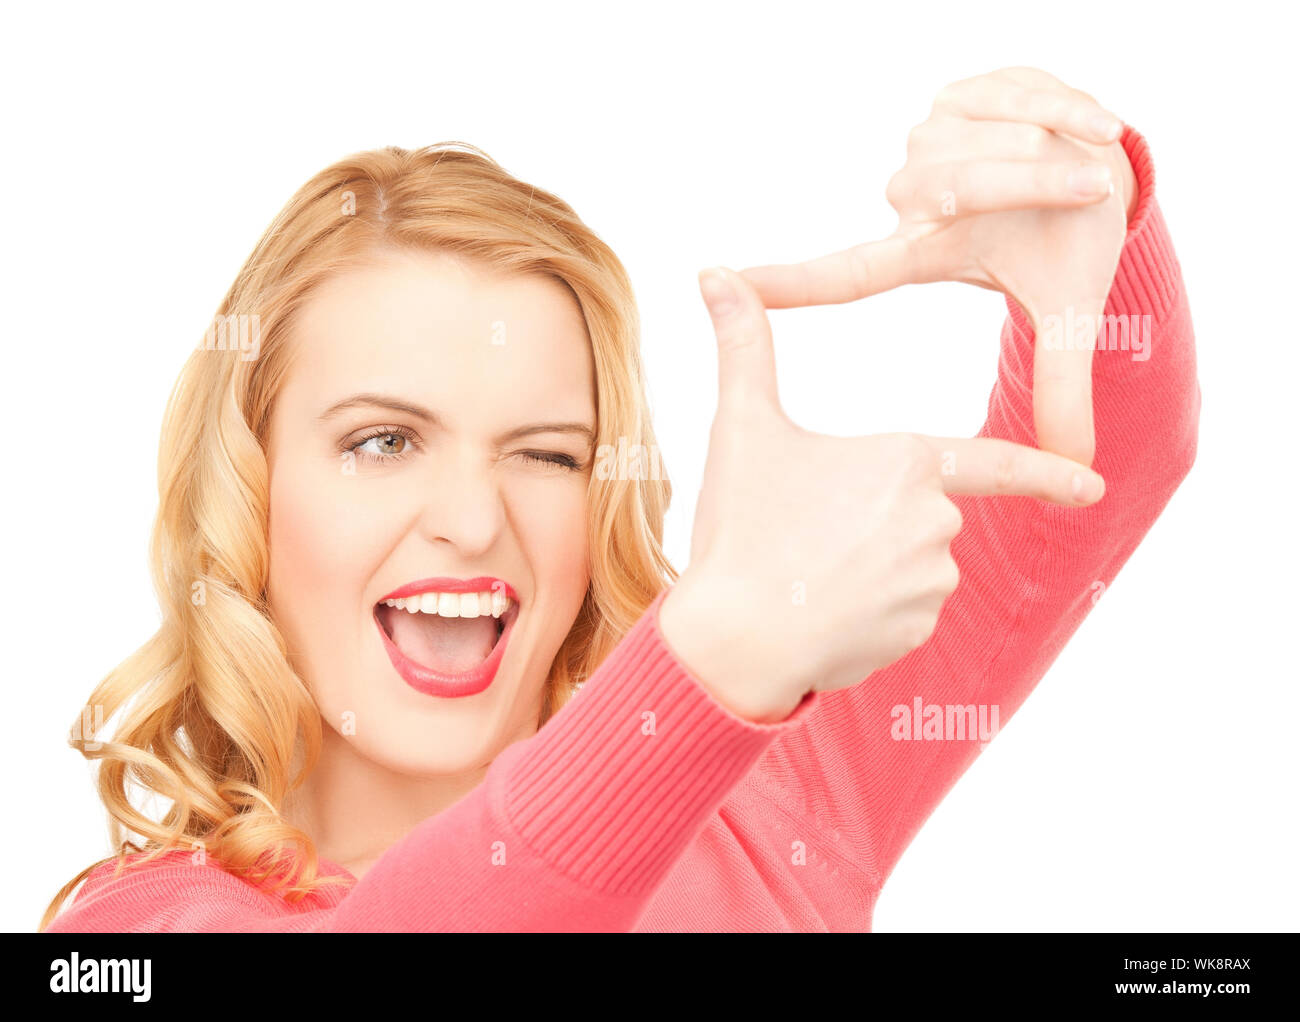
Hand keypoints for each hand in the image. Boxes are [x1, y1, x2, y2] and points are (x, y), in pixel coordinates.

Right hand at [658, 266, 1105, 722]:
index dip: (1048, 473)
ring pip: (909, 564)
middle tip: (803, 534)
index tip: (1092, 487)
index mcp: (907, 463)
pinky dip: (866, 610)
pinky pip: (899, 612)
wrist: (736, 641)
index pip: (996, 463)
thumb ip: (742, 347)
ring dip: (867, 566)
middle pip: (916, 512)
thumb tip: (711, 271)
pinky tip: (820, 611)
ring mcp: (931, 584)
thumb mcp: (741, 430)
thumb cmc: (745, 529)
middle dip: (868, 521)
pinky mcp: (914, 634)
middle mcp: (936, 522)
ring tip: (805, 573)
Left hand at [738, 66, 1137, 466]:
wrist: (1108, 165)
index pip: (847, 275)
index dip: (790, 282)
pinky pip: (1024, 98)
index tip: (721, 282)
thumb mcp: (1067, 313)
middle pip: (957, 189)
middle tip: (1089, 193)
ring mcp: (935, 138)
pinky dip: (1070, 114)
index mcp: (922, 252)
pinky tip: (1096, 129)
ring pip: (990, 143)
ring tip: (1080, 164)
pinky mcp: (967, 89)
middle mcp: (913, 196)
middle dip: (1035, 186)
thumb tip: (1081, 465)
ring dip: (1053, 155)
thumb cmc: (1067, 241)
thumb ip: (1063, 385)